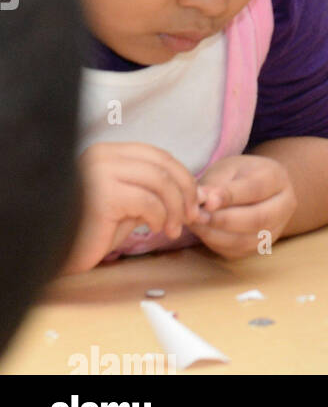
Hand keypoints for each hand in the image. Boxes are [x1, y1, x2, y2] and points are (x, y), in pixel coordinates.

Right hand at [62, 143, 203, 273]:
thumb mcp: (127, 204)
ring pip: (159, 181)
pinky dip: (159, 216)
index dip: (182, 176)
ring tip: (173, 228)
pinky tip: (155, 229)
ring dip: (174, 207)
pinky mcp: (103, 195)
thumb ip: (152, 192)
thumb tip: (193, 192)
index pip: (157, 155)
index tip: (193, 199)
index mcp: (109, 152)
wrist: (54, 253)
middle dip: (184, 190)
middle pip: (162, 164)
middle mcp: (104, 155)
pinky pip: (147, 202)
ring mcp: (102, 172)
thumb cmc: (91, 231)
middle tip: (192, 215)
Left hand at [188, 155, 295, 258]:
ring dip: (216, 234)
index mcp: (277, 177)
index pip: (256, 189)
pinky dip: (215, 243)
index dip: (230, 196)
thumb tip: (200, 200)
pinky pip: (237, 250)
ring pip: (246, 240)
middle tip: (197, 216)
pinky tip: (202, 230)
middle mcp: (284, 205)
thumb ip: (215, 184)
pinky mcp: (259, 247)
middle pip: (258, 219)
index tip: (207, 201)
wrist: (256, 189)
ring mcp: (275, 229)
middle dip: (224, 220)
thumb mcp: (228, 169)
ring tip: (195, 223)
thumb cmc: (239, 175)